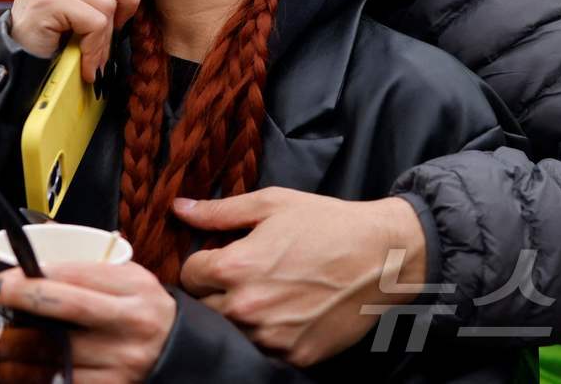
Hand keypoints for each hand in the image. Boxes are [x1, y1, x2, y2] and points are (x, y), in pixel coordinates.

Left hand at [0, 261, 176, 383]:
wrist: (182, 354)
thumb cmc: (143, 311)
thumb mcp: (128, 279)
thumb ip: (85, 264)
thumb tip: (35, 233)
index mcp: (133, 286)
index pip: (75, 275)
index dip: (32, 276)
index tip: (1, 279)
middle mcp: (129, 322)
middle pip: (64, 309)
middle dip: (19, 303)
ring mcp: (121, 360)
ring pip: (56, 353)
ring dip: (13, 350)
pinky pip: (61, 383)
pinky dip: (28, 379)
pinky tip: (6, 372)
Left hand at [175, 188, 427, 366]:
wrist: (381, 256)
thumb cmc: (326, 223)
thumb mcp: (271, 205)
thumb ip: (219, 212)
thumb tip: (179, 209)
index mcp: (235, 267)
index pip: (188, 275)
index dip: (201, 263)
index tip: (218, 258)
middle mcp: (247, 307)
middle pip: (201, 308)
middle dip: (213, 292)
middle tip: (239, 277)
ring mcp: (271, 336)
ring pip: (228, 332)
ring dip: (236, 316)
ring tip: (263, 294)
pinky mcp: (295, 355)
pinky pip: (261, 350)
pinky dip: (265, 335)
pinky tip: (283, 313)